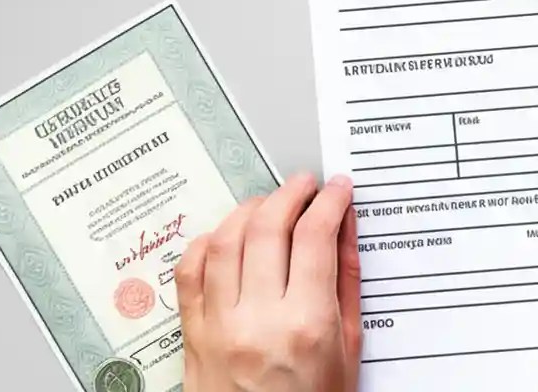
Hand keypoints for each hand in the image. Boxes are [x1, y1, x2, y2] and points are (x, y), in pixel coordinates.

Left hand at [177, 174, 361, 391]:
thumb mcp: (348, 350)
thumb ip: (346, 283)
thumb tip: (345, 229)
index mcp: (306, 325)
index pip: (314, 237)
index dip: (328, 202)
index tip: (337, 190)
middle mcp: (258, 320)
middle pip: (268, 228)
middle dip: (290, 195)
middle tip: (305, 186)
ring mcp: (219, 325)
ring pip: (225, 239)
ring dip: (250, 209)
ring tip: (269, 204)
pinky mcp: (192, 333)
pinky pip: (189, 270)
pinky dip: (208, 242)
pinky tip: (227, 236)